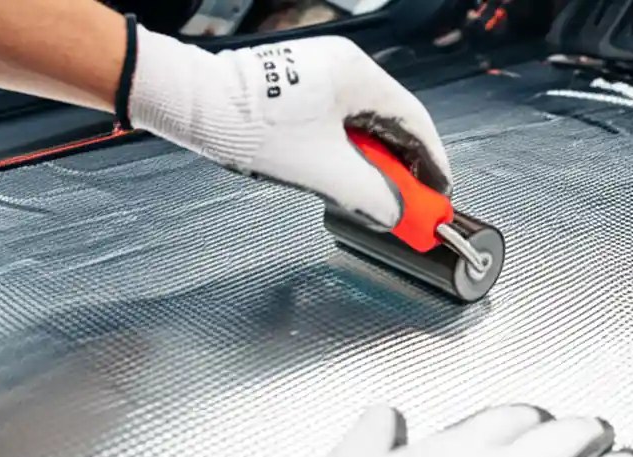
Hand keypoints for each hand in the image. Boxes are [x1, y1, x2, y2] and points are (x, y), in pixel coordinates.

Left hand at [128, 29, 452, 228]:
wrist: (194, 104)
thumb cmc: (247, 122)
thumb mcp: (321, 170)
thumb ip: (368, 195)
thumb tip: (393, 214)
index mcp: (357, 73)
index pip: (414, 121)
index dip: (432, 162)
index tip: (438, 191)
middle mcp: (342, 66)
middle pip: (390, 122)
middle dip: (402, 167)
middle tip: (410, 202)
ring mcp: (319, 74)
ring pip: (362, 125)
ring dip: (373, 162)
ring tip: (377, 196)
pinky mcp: (298, 88)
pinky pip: (338, 123)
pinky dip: (349, 152)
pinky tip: (345, 177)